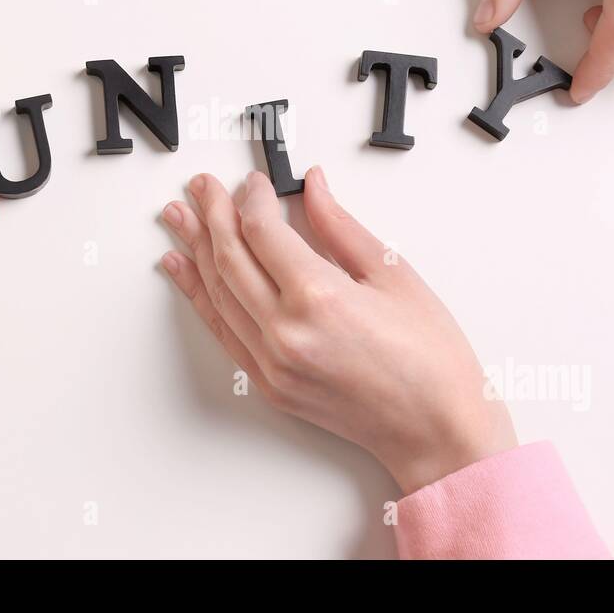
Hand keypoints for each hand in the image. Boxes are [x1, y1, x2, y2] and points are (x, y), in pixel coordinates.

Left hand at [159, 167, 515, 495]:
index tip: (254, 182)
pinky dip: (200, 296)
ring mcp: (272, 362)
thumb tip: (313, 188)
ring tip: (178, 218)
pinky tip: (183, 271)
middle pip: (230, 258)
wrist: (436, 430)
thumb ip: (340, 227)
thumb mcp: (391, 275)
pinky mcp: (269, 384)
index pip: (262, 232)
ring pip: (218, 293)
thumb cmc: (429, 358)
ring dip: (194, 250)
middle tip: (200, 186)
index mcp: (318, 297)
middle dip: (212, 214)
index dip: (252, 199)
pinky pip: (223, 330)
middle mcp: (285, 332)